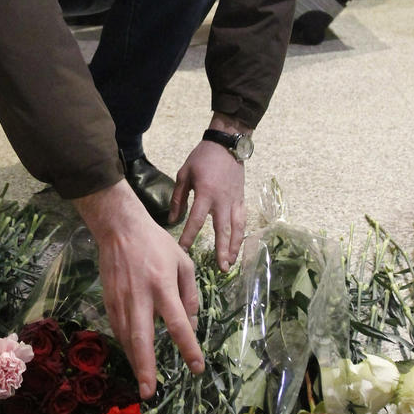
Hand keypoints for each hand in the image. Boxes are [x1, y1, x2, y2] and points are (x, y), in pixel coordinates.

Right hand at [75, 179, 201, 398]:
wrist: (119, 229)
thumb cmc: (157, 244)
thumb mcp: (183, 262)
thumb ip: (189, 294)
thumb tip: (190, 323)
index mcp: (162, 285)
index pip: (177, 322)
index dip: (187, 346)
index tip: (196, 367)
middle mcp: (140, 295)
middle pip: (141, 337)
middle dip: (145, 367)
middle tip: (149, 392)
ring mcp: (120, 299)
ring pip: (126, 337)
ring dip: (134, 362)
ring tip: (144, 383)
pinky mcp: (108, 300)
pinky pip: (118, 329)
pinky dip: (126, 346)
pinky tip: (134, 358)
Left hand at [170, 139, 245, 270]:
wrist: (227, 145)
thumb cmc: (202, 158)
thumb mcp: (184, 174)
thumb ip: (178, 198)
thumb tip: (171, 220)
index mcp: (206, 194)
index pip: (196, 220)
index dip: (189, 236)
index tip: (182, 251)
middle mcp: (222, 201)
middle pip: (222, 230)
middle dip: (221, 250)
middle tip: (221, 268)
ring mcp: (234, 201)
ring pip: (236, 228)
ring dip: (234, 247)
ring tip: (230, 263)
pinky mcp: (241, 199)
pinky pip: (242, 220)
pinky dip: (240, 235)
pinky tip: (238, 246)